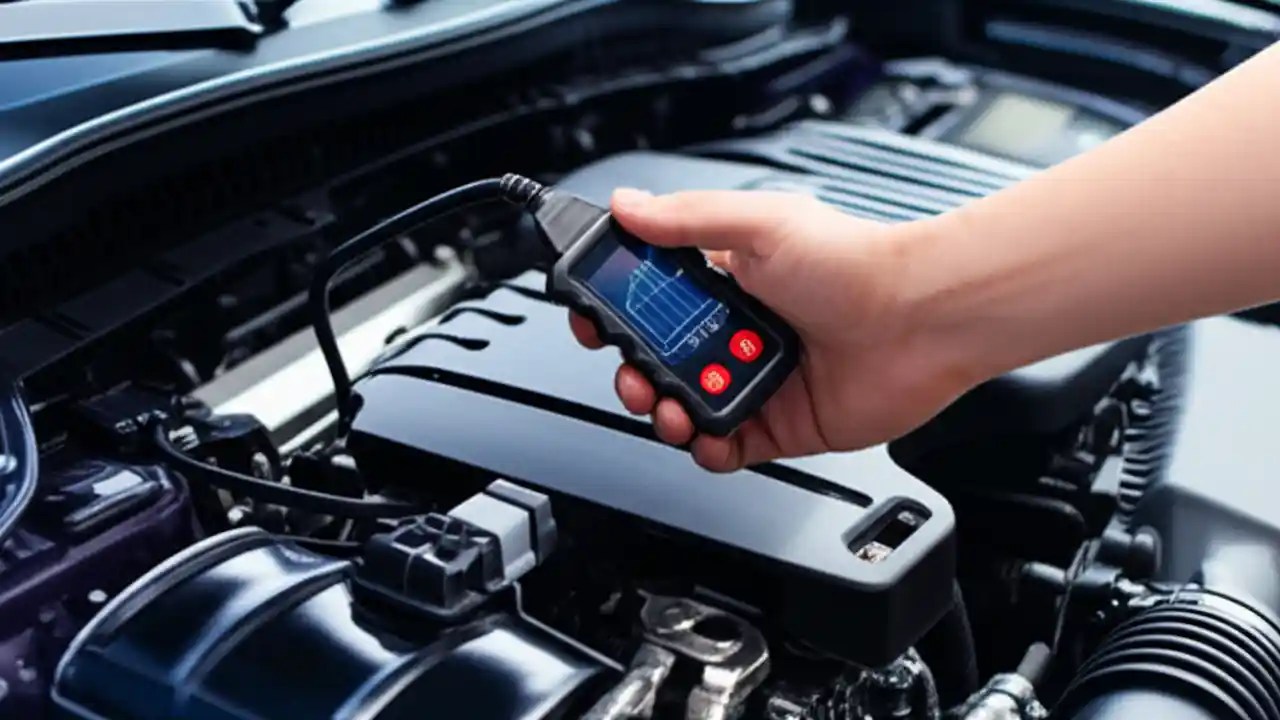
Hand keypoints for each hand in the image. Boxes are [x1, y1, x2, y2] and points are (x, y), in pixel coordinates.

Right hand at [569, 188, 986, 471]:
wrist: (921, 319)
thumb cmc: (855, 263)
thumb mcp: (761, 223)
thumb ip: (687, 218)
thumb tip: (628, 205)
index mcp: (728, 278)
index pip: (652, 298)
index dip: (617, 312)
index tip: (596, 319)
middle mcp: (739, 329)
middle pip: (660, 359)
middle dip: (633, 370)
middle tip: (632, 373)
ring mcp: (757, 377)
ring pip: (687, 405)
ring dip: (664, 411)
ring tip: (668, 407)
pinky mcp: (781, 423)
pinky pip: (728, 446)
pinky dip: (708, 448)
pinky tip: (705, 436)